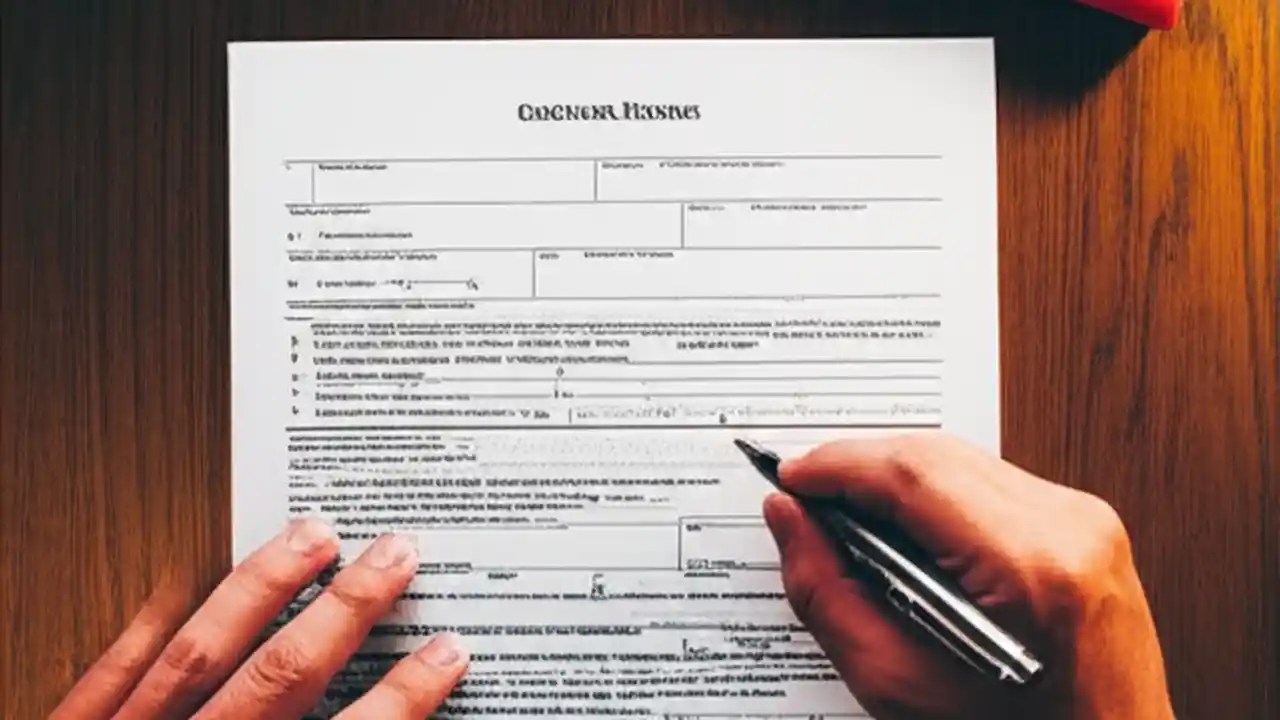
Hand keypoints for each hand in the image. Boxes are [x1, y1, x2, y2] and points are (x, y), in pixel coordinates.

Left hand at [52, 520, 466, 718]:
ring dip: (263, 587)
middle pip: (280, 677)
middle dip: (347, 610)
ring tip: (310, 534)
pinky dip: (143, 626)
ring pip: (201, 652)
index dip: (404, 695)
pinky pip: (107, 674)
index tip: (445, 655)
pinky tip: (177, 580)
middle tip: (394, 556)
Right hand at [764, 433, 1173, 719]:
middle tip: (806, 501)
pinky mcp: (1084, 523)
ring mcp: (1085, 520)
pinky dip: (933, 495)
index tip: (790, 477)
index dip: (838, 466)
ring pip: (959, 458)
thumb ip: (828, 593)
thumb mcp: (899, 685)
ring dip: (893, 479)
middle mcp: (1069, 528)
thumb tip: (789, 519)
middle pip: (934, 453)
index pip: (912, 474)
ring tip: (849, 522)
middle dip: (858, 466)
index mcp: (1031, 569)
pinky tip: (903, 532)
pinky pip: (988, 480)